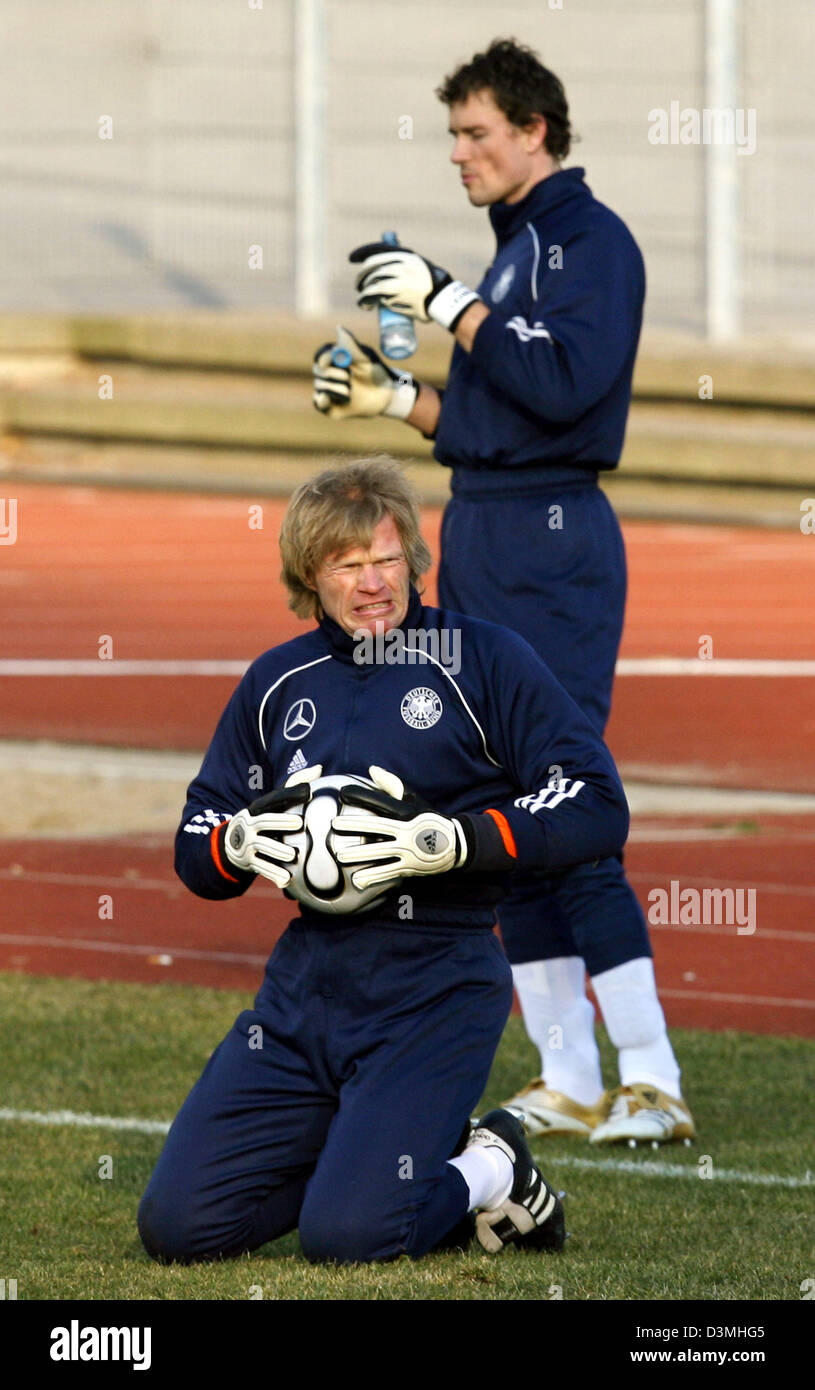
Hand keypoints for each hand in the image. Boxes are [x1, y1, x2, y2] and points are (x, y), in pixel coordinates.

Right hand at [223, 770, 319, 887]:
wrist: (231, 846)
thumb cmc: (264, 820)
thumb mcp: (272, 803)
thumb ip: (294, 785)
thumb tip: (319, 767)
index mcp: (258, 808)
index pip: (273, 799)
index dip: (289, 794)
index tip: (308, 792)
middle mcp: (251, 824)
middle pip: (265, 821)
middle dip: (281, 822)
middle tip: (300, 824)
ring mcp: (248, 844)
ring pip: (263, 847)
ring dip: (278, 851)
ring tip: (294, 855)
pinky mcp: (249, 862)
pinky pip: (262, 868)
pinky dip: (274, 875)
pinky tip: (287, 881)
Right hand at [312, 325, 416, 420]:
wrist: (384, 396)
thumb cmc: (376, 373)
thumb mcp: (366, 358)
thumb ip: (351, 346)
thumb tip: (339, 328)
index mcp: (335, 359)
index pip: (321, 355)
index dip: (323, 357)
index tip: (328, 360)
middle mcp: (328, 374)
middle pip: (318, 370)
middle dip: (331, 373)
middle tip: (348, 376)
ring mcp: (327, 390)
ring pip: (319, 386)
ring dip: (335, 388)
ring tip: (350, 392)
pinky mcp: (328, 406)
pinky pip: (318, 403)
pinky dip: (320, 401)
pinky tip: (325, 399)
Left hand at [331, 765, 467, 890]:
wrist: (456, 843)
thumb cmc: (427, 818)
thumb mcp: (413, 799)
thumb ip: (392, 784)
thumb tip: (371, 769)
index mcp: (405, 813)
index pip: (380, 802)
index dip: (361, 796)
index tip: (342, 793)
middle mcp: (406, 831)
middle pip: (377, 828)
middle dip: (355, 827)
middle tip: (333, 826)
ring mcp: (407, 851)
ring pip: (380, 852)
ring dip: (359, 855)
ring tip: (339, 857)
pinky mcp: (409, 867)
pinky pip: (388, 872)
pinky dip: (373, 877)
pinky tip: (357, 881)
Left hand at [350, 242, 480, 330]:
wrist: (443, 298)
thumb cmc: (430, 281)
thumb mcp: (416, 264)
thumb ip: (400, 261)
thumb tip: (381, 260)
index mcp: (405, 257)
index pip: (376, 253)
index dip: (361, 254)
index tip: (351, 259)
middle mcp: (402, 269)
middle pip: (372, 270)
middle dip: (361, 277)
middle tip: (358, 284)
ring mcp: (401, 284)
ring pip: (374, 286)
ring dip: (364, 293)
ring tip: (362, 299)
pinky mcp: (400, 300)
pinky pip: (381, 300)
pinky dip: (371, 302)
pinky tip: (366, 305)